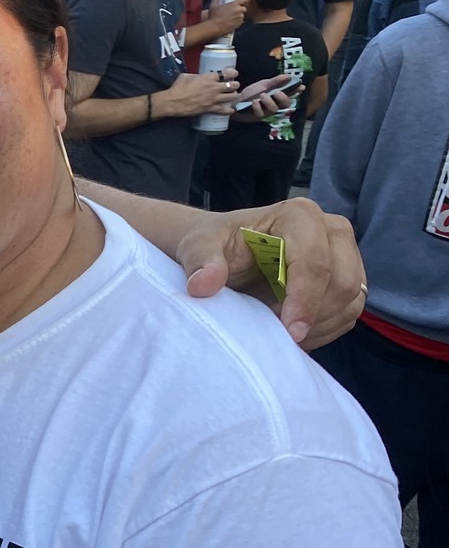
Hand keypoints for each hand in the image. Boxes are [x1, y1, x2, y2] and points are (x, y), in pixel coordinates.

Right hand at [161, 70, 235, 117]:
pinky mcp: (210, 109)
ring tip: (233, 95)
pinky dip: (229, 110)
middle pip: (233, 85)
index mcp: (209, 78)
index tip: (234, 74)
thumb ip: (196, 76)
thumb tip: (198, 77)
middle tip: (234, 85)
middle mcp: (214, 88)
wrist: (173, 102)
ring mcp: (214, 99)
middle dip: (235, 85)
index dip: (232, 73)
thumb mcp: (186, 76)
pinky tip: (231, 110)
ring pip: (232, 97)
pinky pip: (224, 110)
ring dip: (234, 96)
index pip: (227, 73)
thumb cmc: (178, 88)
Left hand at [174, 195, 363, 347]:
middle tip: (274, 331)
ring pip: (350, 300)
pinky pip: (350, 312)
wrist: (224, 252)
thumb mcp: (197, 247)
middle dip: (312, 315)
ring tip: (279, 330)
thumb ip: (200, 261)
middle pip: (342, 283)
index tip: (289, 332)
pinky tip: (293, 331)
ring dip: (318, 326)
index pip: (314, 263)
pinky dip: (324, 329)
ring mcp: (346, 253)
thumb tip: (203, 285)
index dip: (304, 301)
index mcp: (298, 215)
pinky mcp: (349, 277)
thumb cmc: (214, 245)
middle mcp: (332, 229)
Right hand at [201, 0, 247, 36]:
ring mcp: (240, 18)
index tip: (241, 2)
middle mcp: (239, 10)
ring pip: (242, 16)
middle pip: (244, 8)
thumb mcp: (213, 6)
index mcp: (234, 4)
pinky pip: (240, 22)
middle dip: (240, 9)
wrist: (214, 27)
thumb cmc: (213, 16)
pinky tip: (231, 22)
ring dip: (238, 16)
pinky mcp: (239, 24)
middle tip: (234, 11)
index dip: (243, 0)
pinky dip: (237, 22)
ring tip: (231, 18)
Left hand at [229, 74, 296, 121]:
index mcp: (277, 95)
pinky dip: (258, 107)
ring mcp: (267, 111)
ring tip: (262, 96)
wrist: (235, 100)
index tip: (301, 86)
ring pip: (274, 109)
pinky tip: (254, 102)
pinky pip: (261, 114)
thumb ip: (275, 81)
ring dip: (269, 101)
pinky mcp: (258, 117)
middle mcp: (274, 104)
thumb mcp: (263, 84)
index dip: (297, 90)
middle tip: (276, 93)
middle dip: (283, 98)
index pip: (290, 93)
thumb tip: (288, 76)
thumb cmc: (251, 93)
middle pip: (286, 104)